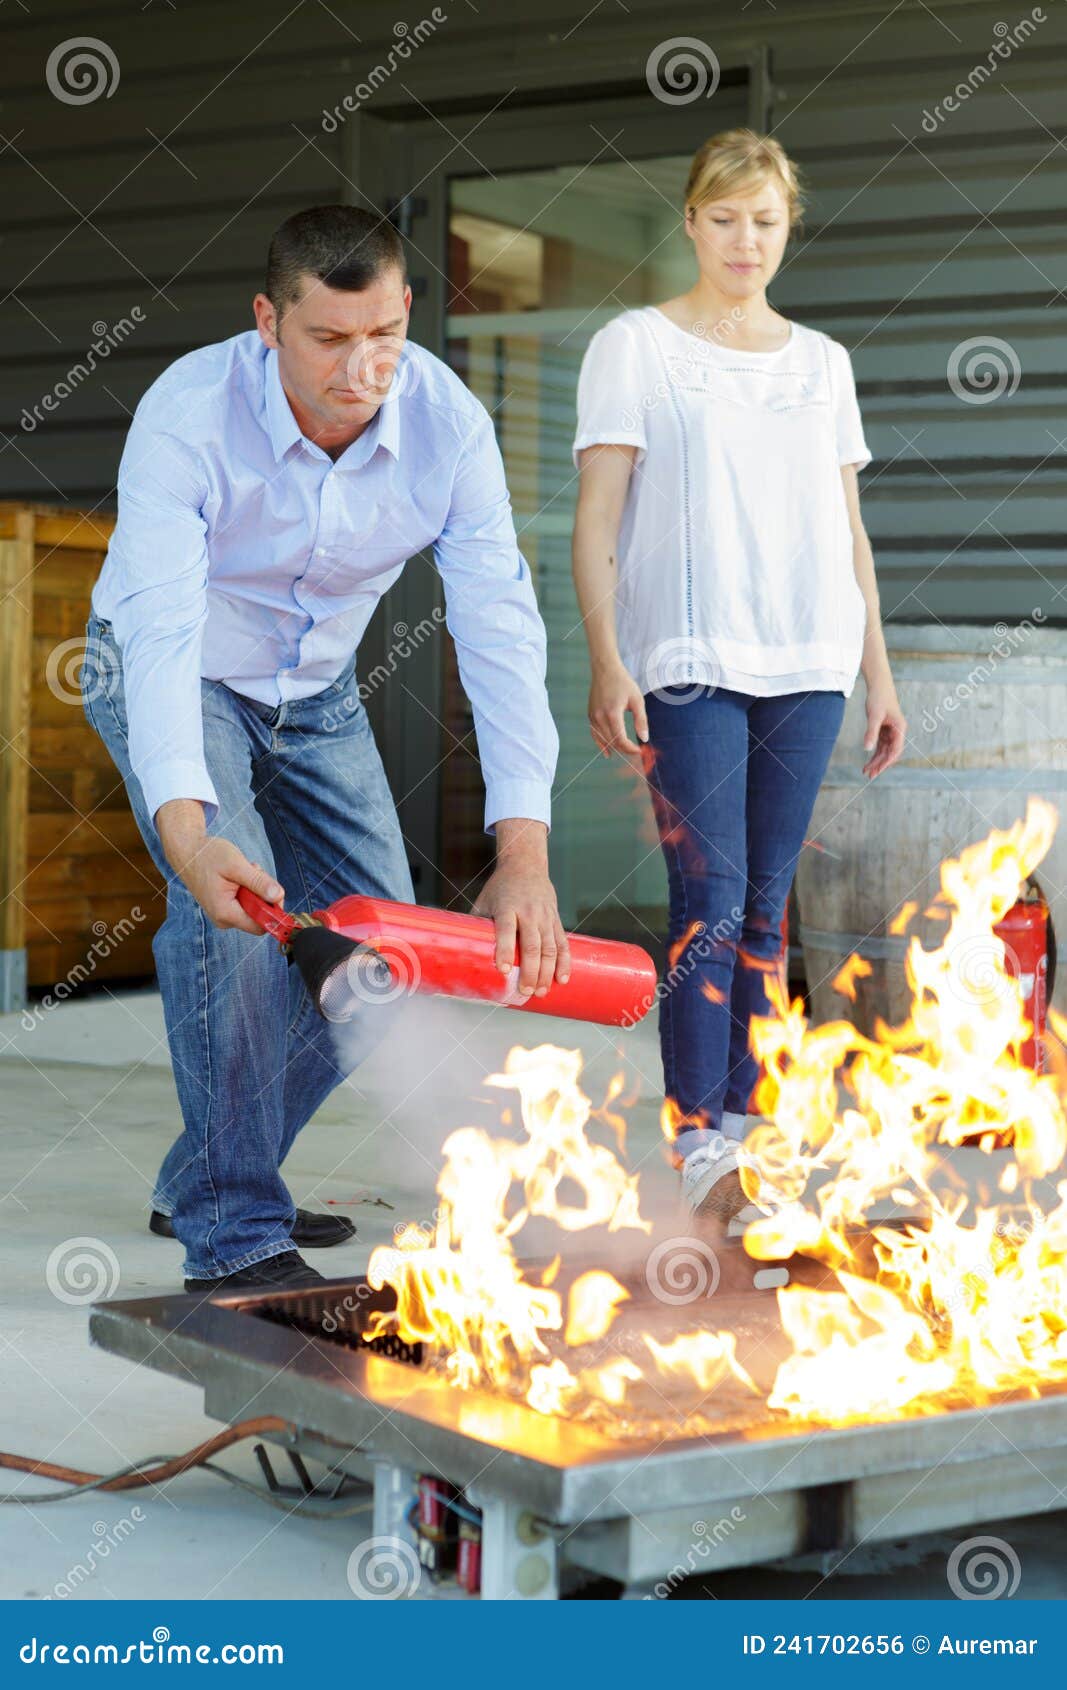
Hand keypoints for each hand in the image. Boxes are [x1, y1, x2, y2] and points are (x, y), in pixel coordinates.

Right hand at [156, 798, 284, 934]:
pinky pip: (247, 903)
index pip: (261, 926)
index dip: (273, 910)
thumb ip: (258, 882)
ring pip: (255, 908)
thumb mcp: (236, 865)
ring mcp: (224, 915)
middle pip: (260, 916)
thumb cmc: (208, 856)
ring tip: (243, 871)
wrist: (188, 852)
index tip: (273, 889)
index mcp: (225, 913)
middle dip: (263, 894)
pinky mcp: (226, 908)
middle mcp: (224, 919)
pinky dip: (249, 888)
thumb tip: (278, 896)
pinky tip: (239, 875)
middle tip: (253, 872)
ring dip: (256, 888)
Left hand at [471, 821, 570, 997]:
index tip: (503, 970)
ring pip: (550, 948)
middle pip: (532, 945)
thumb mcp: (485, 900)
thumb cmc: (500, 887)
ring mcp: (545, 917)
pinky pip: (563, 943)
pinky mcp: (555, 920)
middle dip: (530, 971)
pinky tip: (561, 979)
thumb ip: (478, 924)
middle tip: (524, 991)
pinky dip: (564, 962)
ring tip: (540, 991)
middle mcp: (528, 912)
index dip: (505, 950)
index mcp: (507, 907)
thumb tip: (462, 952)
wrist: (526, 865)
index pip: (506, 930)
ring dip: (547, 972)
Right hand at [588, 659, 648, 756]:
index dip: (631, 748)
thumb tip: (644, 738)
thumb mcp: (637, 700)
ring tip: (626, 752)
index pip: (621, 739)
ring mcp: (593, 717)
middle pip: (612, 742)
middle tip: (637, 751)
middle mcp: (600, 717)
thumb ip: (641, 720)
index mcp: (613, 713)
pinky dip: (601, 744)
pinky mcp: (590, 716)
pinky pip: (595, 734)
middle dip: (625, 749)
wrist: (605, 670)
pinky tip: (608, 752)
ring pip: (604, 740)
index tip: (640, 750)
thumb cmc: (623, 683)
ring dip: (615, 748)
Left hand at [862, 683, 906, 778]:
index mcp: (899, 729)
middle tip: (869, 775)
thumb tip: (867, 749)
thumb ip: (871, 732)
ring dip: (876, 761)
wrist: (879, 686)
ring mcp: (891, 732)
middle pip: (889, 753)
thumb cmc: (879, 698)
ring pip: (884, 751)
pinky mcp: (883, 730)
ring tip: (866, 771)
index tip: (878, 770)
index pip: (895, 750)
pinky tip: (868, 762)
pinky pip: (880, 746)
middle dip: (880, 764)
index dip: (887, 761)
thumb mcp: (874, 716)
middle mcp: (897, 732)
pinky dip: (874, 754)